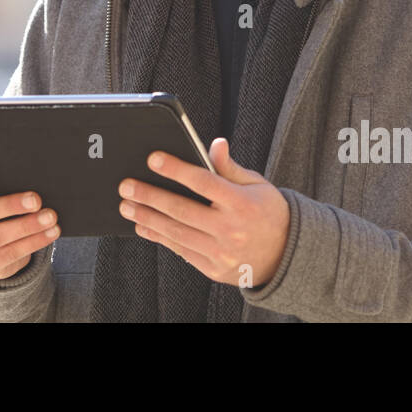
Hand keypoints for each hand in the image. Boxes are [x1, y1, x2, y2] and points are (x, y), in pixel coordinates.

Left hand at [117, 138, 290, 288]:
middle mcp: (231, 229)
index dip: (176, 169)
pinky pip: (180, 250)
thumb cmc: (268, 212)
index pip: (204, 182)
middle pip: (182, 210)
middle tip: (126, 186)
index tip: (153, 159)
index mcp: (242, 203)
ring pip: (176, 233)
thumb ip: (230, 167)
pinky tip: (143, 225)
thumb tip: (215, 144)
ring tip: (127, 205)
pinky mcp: (212, 268)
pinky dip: (159, 237)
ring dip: (147, 218)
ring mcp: (221, 252)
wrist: (285, 256)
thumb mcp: (257, 184)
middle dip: (150, 196)